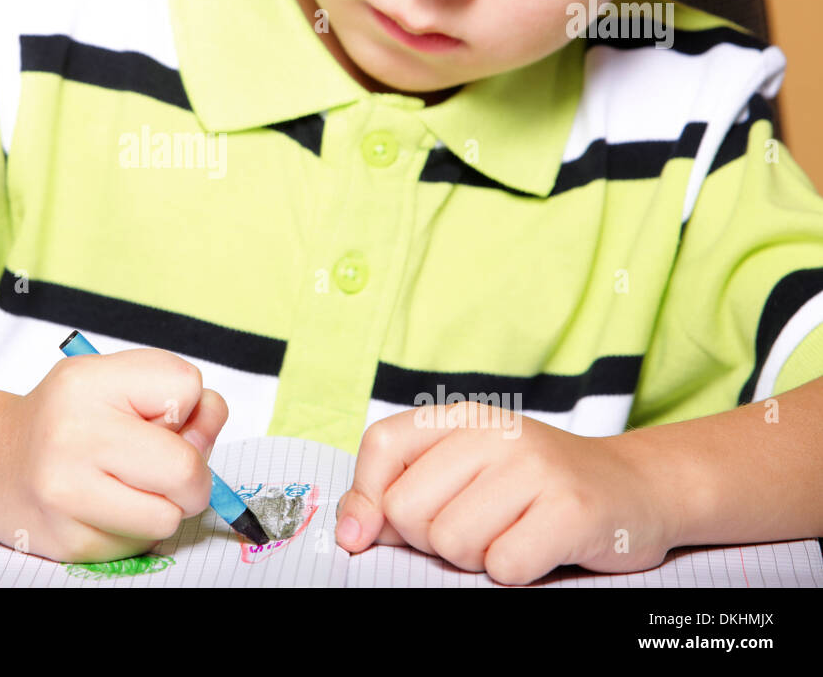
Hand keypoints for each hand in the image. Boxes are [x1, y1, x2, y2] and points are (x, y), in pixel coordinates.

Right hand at [0, 348, 227, 563]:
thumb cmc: (66, 418)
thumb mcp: (114, 380)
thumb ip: (175, 391)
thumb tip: (212, 423)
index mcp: (87, 383)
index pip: (187, 387)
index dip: (186, 405)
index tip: (154, 413)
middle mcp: (71, 437)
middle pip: (185, 468)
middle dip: (190, 471)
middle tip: (158, 464)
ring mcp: (66, 496)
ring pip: (169, 516)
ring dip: (163, 505)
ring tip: (127, 484)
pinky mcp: (69, 543)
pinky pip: (140, 544)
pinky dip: (134, 527)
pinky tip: (102, 507)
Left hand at [334, 401, 676, 584]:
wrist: (637, 487)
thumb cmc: (535, 488)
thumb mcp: (465, 473)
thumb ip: (401, 493)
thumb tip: (352, 531)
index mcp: (462, 417)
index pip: (381, 446)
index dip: (368, 496)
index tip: (379, 529)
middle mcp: (495, 432)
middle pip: (408, 509)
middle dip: (431, 538)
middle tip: (476, 529)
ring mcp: (534, 468)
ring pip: (451, 543)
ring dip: (475, 558)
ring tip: (511, 534)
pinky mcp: (570, 510)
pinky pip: (502, 568)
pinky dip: (515, 573)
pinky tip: (540, 549)